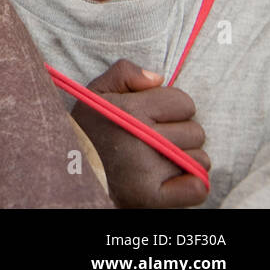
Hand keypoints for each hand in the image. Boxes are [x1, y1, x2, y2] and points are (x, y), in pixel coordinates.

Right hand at [72, 59, 209, 207]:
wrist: (69, 170)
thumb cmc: (87, 128)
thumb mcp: (96, 92)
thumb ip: (124, 72)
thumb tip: (159, 79)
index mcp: (132, 110)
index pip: (184, 102)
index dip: (171, 107)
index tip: (154, 115)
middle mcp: (143, 139)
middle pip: (195, 131)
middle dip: (179, 133)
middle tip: (155, 139)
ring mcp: (149, 170)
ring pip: (200, 159)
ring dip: (185, 158)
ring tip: (159, 158)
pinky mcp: (152, 197)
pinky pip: (197, 189)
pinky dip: (193, 185)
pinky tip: (175, 179)